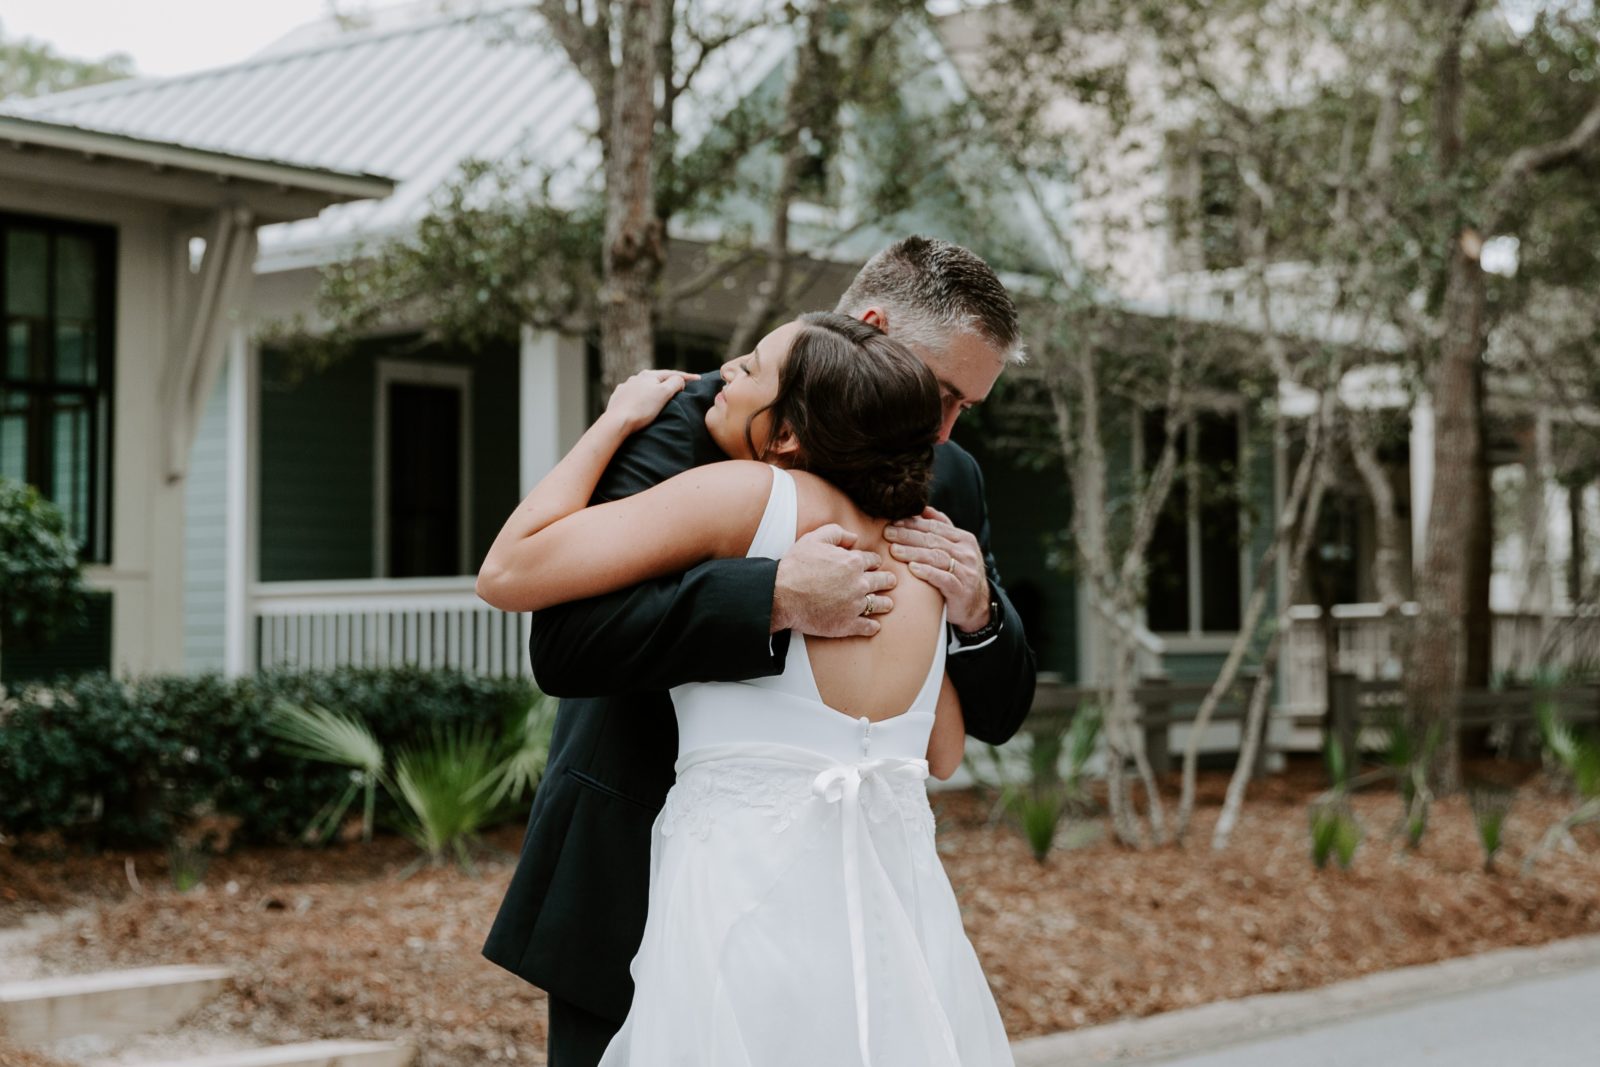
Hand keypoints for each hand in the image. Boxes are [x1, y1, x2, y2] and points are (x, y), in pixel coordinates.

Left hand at [604, 369, 699, 434]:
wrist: (617, 422)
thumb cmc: (642, 408)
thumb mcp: (664, 393)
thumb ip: (675, 383)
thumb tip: (679, 380)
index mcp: (648, 375)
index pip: (672, 374)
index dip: (687, 377)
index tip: (699, 379)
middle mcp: (635, 378)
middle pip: (657, 379)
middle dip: (668, 382)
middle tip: (680, 386)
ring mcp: (625, 388)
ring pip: (643, 387)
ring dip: (653, 390)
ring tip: (660, 396)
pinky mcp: (618, 399)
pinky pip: (633, 396)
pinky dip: (641, 398)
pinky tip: (641, 402)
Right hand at [773, 524, 897, 637]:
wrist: (782, 595)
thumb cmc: (796, 566)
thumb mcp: (814, 538)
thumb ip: (837, 533)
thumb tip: (854, 538)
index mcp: (853, 562)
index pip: (873, 560)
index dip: (873, 561)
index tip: (873, 565)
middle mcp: (859, 583)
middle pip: (882, 581)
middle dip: (886, 580)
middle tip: (889, 582)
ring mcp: (855, 605)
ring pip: (879, 604)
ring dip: (884, 603)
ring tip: (887, 604)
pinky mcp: (847, 624)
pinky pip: (868, 627)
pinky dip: (873, 626)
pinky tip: (874, 626)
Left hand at [885, 506, 989, 632]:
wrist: (977, 606)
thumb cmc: (960, 575)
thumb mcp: (956, 550)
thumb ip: (942, 529)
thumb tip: (924, 510)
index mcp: (964, 539)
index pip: (935, 527)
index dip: (913, 523)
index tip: (893, 521)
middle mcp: (967, 552)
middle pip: (933, 540)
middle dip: (908, 535)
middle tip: (888, 533)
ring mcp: (966, 571)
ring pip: (937, 557)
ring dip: (914, 552)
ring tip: (894, 550)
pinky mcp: (962, 590)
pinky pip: (944, 578)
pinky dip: (928, 572)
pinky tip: (912, 569)